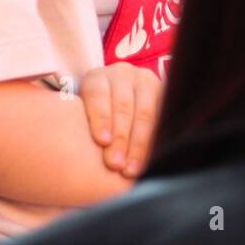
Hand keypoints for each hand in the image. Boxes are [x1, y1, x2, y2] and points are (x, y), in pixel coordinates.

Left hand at [79, 63, 162, 177]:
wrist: (119, 101)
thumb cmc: (94, 119)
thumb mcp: (82, 115)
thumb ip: (82, 127)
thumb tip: (78, 155)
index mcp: (97, 78)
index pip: (98, 95)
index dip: (101, 118)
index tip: (102, 141)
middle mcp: (122, 75)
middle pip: (123, 106)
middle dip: (120, 138)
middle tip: (115, 164)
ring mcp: (146, 82)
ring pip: (146, 112)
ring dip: (140, 143)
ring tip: (132, 168)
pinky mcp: (165, 93)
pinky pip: (164, 117)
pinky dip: (157, 140)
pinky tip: (152, 158)